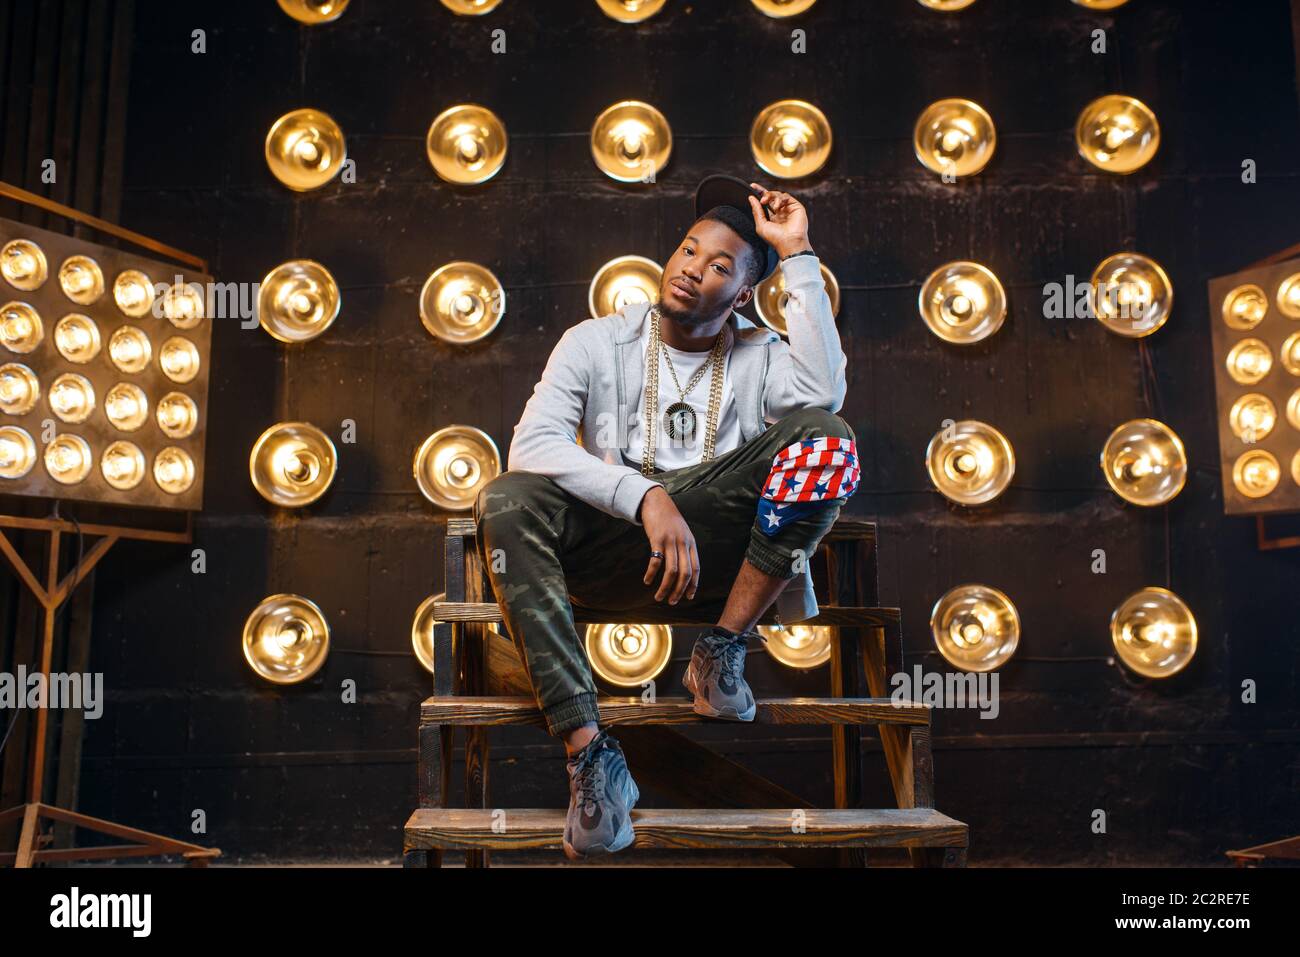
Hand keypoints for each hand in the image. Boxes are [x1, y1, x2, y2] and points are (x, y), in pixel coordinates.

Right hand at [638, 486, 698, 603]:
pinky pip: (656, 562)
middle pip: (685, 573)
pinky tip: (647, 580)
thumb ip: (684, 548)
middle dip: (679, 591)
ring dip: (665, 587)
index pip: (696, 568)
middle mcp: (683, 543)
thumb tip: (683, 568)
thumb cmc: (668, 519)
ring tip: (659, 597)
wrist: (656, 501)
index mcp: (691, 543)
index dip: (693, 584)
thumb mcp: (682, 532)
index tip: (689, 597)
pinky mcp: (657, 539)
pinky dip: (651, 574)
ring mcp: (670, 541)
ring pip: (671, 571)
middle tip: (672, 602)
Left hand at [748, 182, 811, 257]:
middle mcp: (780, 212)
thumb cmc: (775, 238)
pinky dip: (780, 199)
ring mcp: (788, 209)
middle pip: (771, 196)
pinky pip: (786, 197)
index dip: (759, 193)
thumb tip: (751, 198)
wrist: (789, 243)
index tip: (752, 186)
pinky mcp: (796, 206)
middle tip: (761, 198)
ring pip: (778, 195)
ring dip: (771, 196)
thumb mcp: (761, 225)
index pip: (765, 202)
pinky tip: (777, 207)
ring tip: (766, 203)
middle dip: (764, 193)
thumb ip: (756, 211)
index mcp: (772, 217)